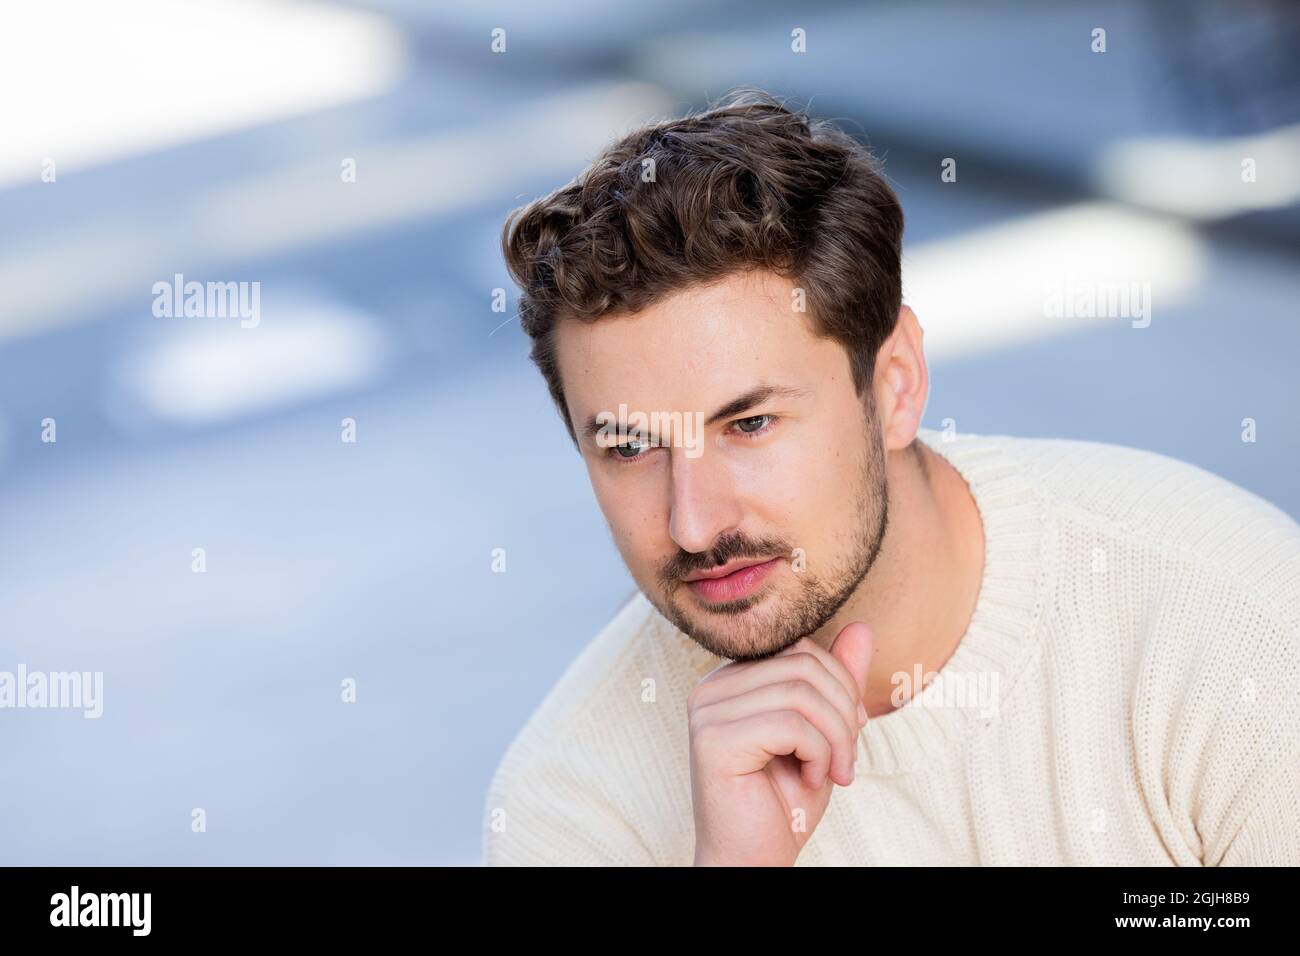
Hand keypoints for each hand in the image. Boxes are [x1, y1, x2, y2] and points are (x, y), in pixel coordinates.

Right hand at [688, 622, 875, 865]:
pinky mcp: (713, 741)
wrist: (754, 860)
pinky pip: (790, 725)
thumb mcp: (823, 734)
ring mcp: (707, 712)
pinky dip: (818, 754)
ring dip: (836, 738)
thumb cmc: (784, 802)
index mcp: (732, 680)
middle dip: (844, 712)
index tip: (854, 731)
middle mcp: (712, 689)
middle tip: (848, 760)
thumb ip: (837, 682)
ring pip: (801, 693)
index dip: (841, 686)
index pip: (800, 649)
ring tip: (834, 773)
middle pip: (804, 665)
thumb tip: (862, 627)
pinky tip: (812, 780)